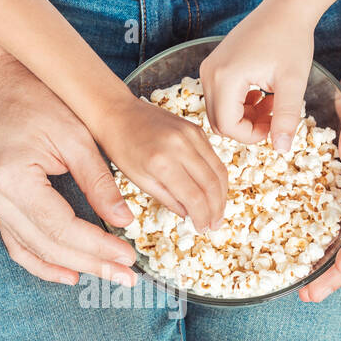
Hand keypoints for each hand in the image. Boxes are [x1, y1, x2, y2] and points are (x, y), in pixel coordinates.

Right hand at [0, 61, 139, 286]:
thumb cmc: (35, 100)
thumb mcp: (75, 135)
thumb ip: (99, 181)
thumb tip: (124, 221)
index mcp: (14, 178)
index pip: (62, 227)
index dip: (98, 247)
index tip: (129, 258)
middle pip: (49, 245)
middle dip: (91, 263)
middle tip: (128, 275)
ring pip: (33, 251)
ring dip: (72, 268)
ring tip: (107, 277)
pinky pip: (18, 245)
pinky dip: (43, 263)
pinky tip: (70, 273)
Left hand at [93, 94, 228, 230]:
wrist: (118, 112)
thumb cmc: (122, 148)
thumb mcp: (139, 180)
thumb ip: (167, 199)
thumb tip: (190, 215)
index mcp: (162, 162)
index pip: (194, 197)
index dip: (202, 216)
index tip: (202, 228)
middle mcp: (181, 146)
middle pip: (211, 185)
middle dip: (216, 209)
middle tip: (215, 225)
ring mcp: (191, 134)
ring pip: (218, 170)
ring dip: (222, 194)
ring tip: (218, 211)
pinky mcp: (196, 129)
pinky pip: (214, 157)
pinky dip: (217, 176)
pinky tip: (213, 190)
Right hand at [200, 0, 315, 151]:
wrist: (286, 8)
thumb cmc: (292, 40)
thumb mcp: (293, 84)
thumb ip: (286, 118)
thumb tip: (282, 151)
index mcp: (225, 77)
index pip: (227, 126)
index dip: (251, 135)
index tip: (274, 126)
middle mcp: (209, 73)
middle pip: (219, 122)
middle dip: (247, 127)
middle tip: (274, 116)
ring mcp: (209, 68)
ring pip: (219, 111)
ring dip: (244, 116)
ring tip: (271, 103)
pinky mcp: (214, 66)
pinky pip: (220, 98)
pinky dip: (239, 105)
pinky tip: (262, 95)